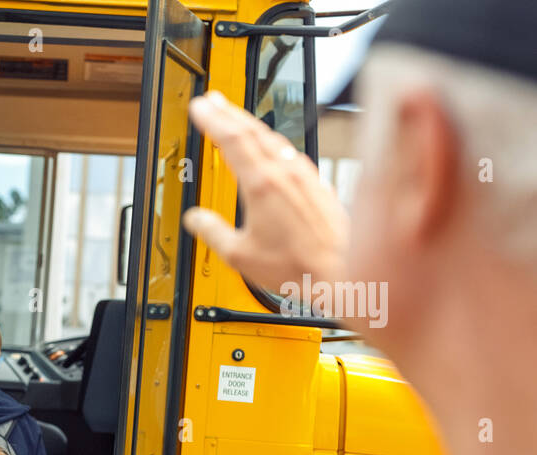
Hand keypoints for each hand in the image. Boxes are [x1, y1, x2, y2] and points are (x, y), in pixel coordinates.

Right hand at [181, 89, 349, 300]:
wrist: (340, 271)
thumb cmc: (297, 265)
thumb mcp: (239, 256)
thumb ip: (213, 232)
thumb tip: (196, 219)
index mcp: (262, 185)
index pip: (232, 139)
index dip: (213, 119)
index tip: (200, 106)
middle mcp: (285, 173)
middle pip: (253, 131)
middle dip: (229, 112)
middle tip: (213, 101)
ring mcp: (304, 176)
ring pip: (273, 139)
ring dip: (251, 125)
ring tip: (236, 119)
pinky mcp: (317, 185)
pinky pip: (289, 154)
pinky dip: (271, 144)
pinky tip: (269, 150)